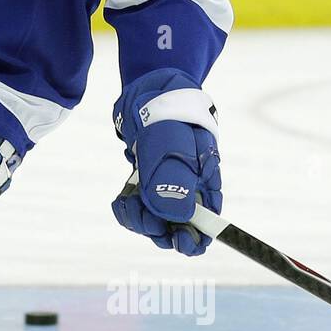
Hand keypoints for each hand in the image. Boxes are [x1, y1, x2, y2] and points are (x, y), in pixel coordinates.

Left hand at [111, 71, 221, 255]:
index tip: (179, 242)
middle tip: (141, 214)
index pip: (209, 225)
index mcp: (205, 182)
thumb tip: (176, 219)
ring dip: (139, 220)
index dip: (196, 240)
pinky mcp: (147, 182)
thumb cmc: (168, 114)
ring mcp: (167, 186)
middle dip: (158, 230)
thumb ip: (173, 181)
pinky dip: (128, 209)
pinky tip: (121, 199)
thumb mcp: (170, 144)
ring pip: (156, 221)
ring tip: (126, 204)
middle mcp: (189, 189)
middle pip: (179, 229)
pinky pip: (139, 208)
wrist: (149, 89)